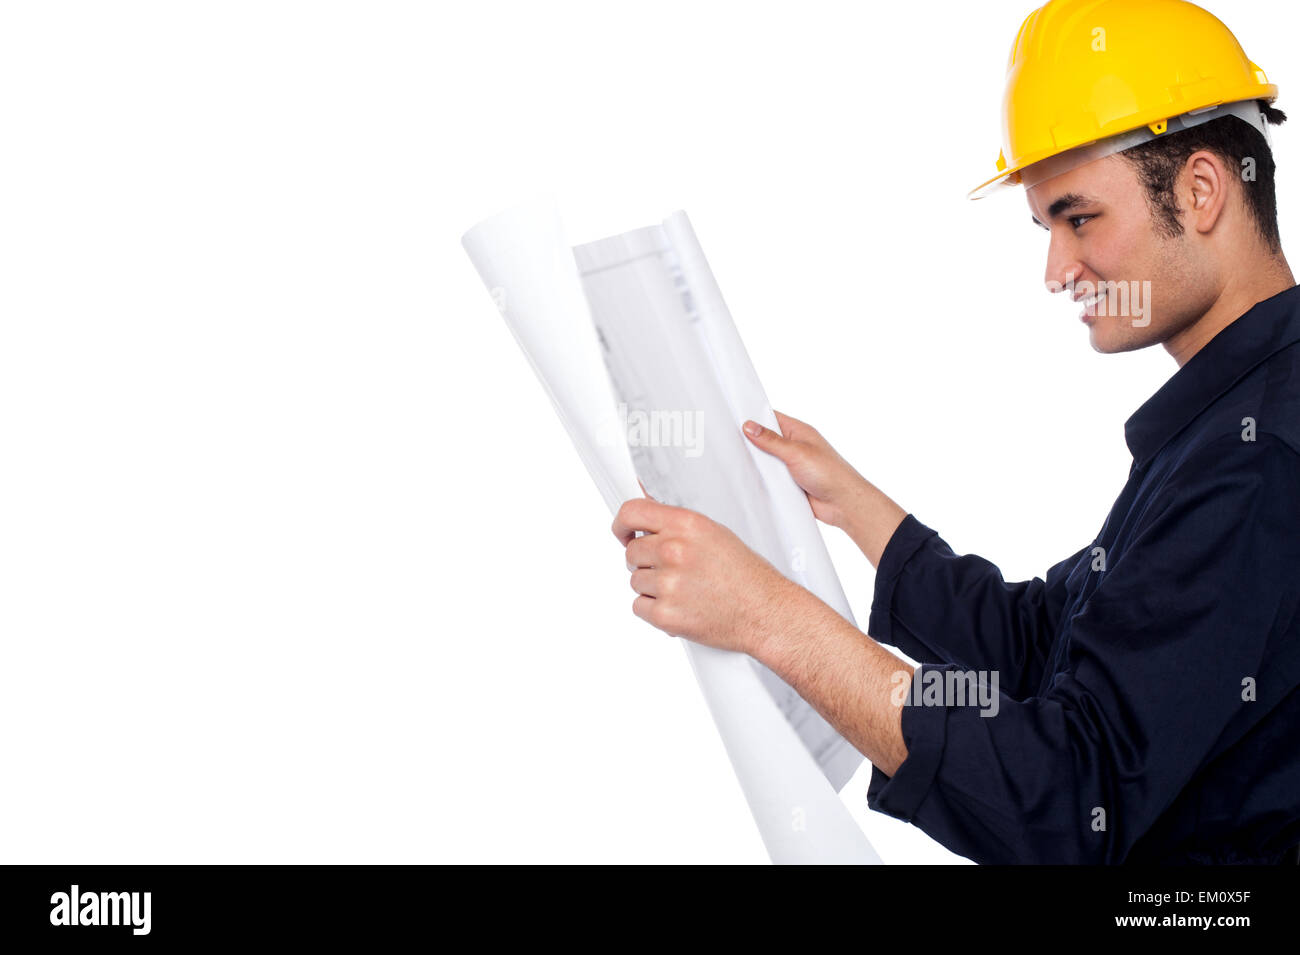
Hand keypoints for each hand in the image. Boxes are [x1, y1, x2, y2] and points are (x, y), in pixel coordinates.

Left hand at [611, 495, 801, 655]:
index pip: (631, 512)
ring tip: (685, 590)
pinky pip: (639, 607)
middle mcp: (674, 550)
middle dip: (645, 562)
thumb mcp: (715, 534)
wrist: (765, 612)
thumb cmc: (747, 575)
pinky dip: (654, 610)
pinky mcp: (665, 614)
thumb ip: (678, 525)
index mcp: (686, 525)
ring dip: (652, 588)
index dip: (622, 525)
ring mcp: (668, 583)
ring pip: (635, 581)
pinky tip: (680, 606)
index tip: (623, 534)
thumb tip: (648, 515)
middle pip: (631, 553)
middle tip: (671, 571)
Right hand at [742, 410, 869, 530]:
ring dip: (756, 464)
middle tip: (726, 442)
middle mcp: (794, 447)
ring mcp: (791, 466)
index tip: (731, 418)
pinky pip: (770, 480)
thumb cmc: (829, 472)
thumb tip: (749, 426)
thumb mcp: (796, 452)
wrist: (843, 504)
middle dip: (750, 443)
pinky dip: (762, 481)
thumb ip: (771, 441)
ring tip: (732, 462)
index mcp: (798, 432)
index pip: (771, 418)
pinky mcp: (789, 483)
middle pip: (765, 441)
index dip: (753, 418)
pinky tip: (747, 481)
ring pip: (766, 462)